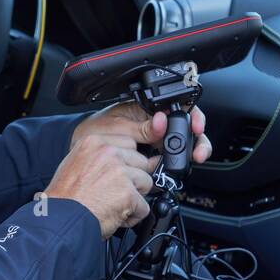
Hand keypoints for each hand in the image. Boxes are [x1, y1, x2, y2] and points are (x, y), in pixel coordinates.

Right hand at [45, 134, 157, 238]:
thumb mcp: (77, 163)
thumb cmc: (65, 197)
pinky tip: (115, 216)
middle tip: (112, 191)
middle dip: (133, 179)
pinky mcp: (128, 194)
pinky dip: (133, 216)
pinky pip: (144, 207)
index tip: (116, 174)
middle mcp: (108, 153)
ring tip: (113, 204)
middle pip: (141, 162)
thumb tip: (137, 158)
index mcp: (95, 142)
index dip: (126, 163)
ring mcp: (119, 172)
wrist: (59, 219)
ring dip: (134, 197)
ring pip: (147, 182)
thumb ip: (105, 156)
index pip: (130, 143)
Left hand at [71, 101, 211, 165]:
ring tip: (190, 161)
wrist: (80, 152)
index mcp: (148, 110)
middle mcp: (155, 125)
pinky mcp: (150, 160)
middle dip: (197, 140)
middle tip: (199, 153)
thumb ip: (141, 126)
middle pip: (186, 130)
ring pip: (180, 148)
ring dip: (187, 155)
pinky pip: (166, 163)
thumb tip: (161, 121)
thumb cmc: (94, 131)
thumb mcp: (117, 125)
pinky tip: (172, 171)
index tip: (196, 128)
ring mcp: (154, 143)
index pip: (179, 108)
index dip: (192, 117)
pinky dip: (172, 168)